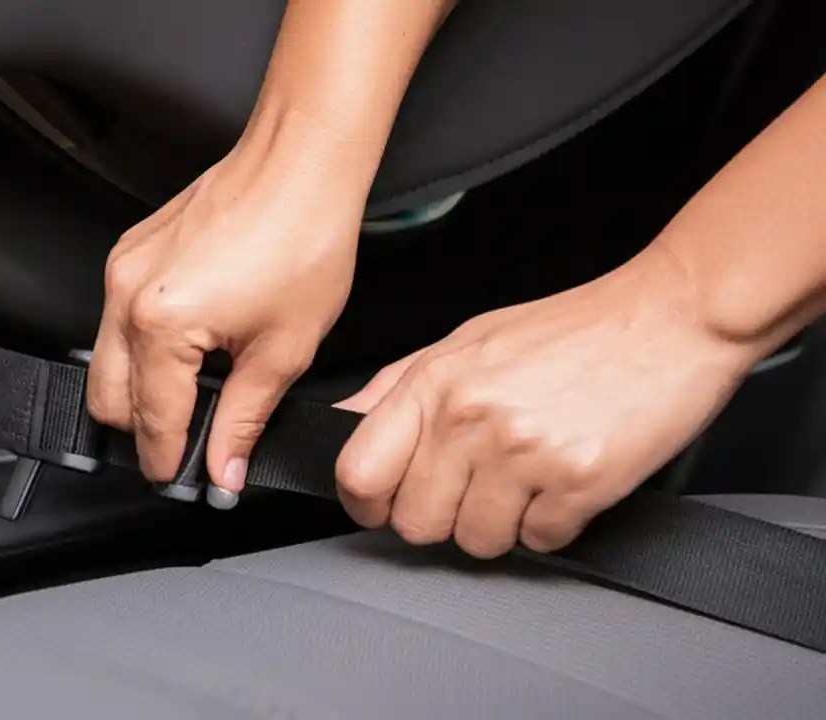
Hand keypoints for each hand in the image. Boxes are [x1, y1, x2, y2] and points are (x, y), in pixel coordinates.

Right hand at [87, 114, 370, 491]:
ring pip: (106, 361)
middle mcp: (127, 296)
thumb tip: (225, 467)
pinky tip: (191, 351)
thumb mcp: (284, 349)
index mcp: (161, 325)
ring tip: (196, 398)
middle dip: (143, 432)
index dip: (170, 462)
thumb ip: (243, 420)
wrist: (300, 163)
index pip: (152, 421)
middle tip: (187, 448)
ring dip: (142, 390)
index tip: (186, 480)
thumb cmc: (302, 237)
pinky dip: (143, 348)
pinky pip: (118, 321)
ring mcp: (122, 269)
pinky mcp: (130, 252)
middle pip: (107, 399)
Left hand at [335, 245, 761, 557]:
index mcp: (434, 381)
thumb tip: (344, 426)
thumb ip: (399, 388)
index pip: (358, 472)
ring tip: (530, 474)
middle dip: (442, 516)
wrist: (672, 316)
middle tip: (476, 485)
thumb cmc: (573, 329)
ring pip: (476, 542)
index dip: (367, 501)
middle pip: (415, 523)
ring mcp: (522, 453)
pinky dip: (553, 521)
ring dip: (502, 522)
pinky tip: (566, 478)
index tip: (385, 503)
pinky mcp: (577, 482)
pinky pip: (539, 541)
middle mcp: (469, 418)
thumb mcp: (468, 340)